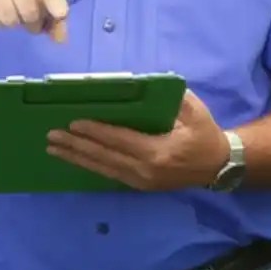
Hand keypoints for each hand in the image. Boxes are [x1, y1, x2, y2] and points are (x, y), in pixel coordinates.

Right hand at [0, 0, 69, 41]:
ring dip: (10, 23)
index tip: (61, 14)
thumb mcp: (35, 0)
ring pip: (8, 18)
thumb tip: (61, 39)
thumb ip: (53, 19)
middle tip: (27, 20)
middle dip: (30, 21)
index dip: (54, 0)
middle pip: (28, 9)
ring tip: (7, 13)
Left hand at [46, 90, 229, 190]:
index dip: (95, 131)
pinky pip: (109, 174)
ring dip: (76, 158)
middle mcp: (145, 170)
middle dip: (75, 145)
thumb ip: (173, 98)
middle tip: (51, 136)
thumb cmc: (205, 134)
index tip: (73, 123)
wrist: (219, 166)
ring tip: (53, 149)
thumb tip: (143, 84)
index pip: (119, 140)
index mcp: (157, 151)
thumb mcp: (194, 111)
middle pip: (104, 157)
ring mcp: (141, 181)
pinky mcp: (140, 185)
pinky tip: (73, 158)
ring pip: (102, 168)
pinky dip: (89, 165)